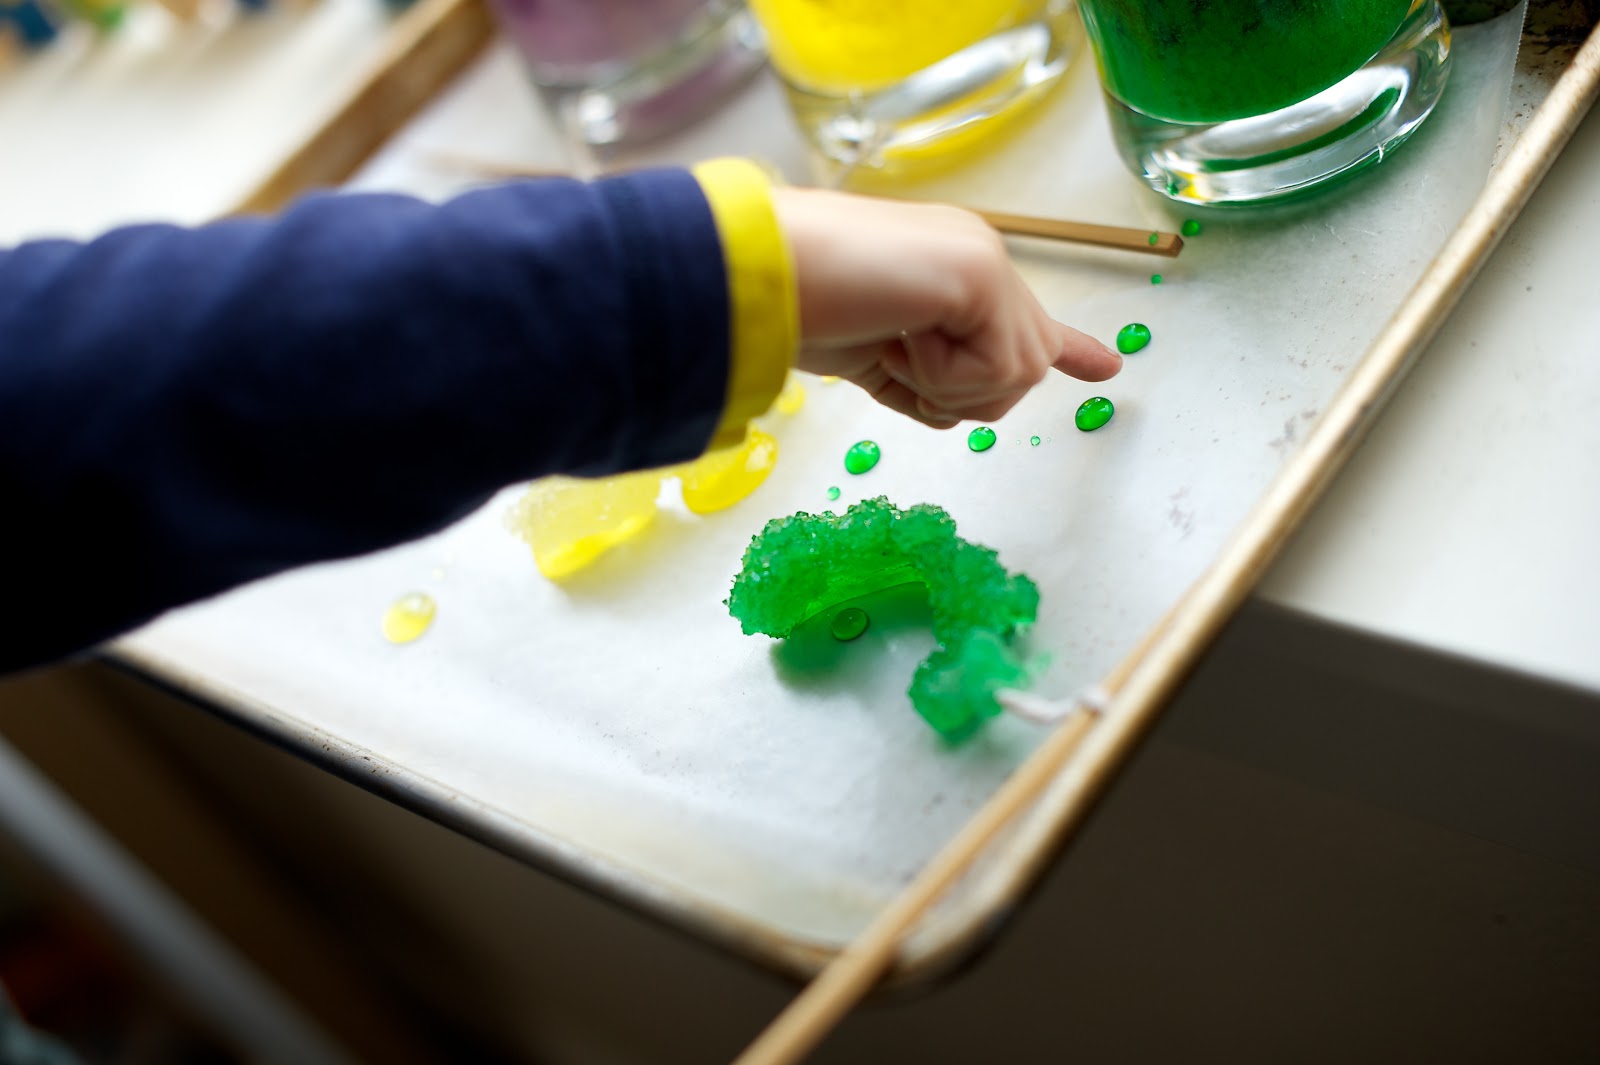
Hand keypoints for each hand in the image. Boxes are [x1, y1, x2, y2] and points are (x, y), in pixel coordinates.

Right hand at [772, 187, 1120, 428]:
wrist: (766, 271)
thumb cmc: (798, 307)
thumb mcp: (875, 357)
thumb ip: (933, 377)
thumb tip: (977, 402)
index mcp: (953, 274)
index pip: (1024, 324)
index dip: (1070, 349)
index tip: (1109, 370)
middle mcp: (980, 262)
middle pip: (1016, 378)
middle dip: (953, 393)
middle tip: (890, 351)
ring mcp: (986, 265)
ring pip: (1010, 382)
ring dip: (939, 383)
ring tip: (888, 337)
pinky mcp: (983, 276)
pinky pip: (990, 373)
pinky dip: (936, 374)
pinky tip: (897, 333)